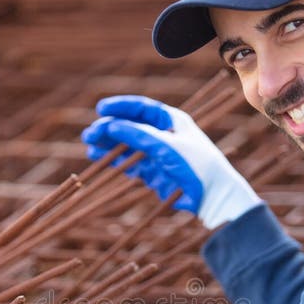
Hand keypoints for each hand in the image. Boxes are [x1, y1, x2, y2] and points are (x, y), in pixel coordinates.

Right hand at [82, 95, 261, 228]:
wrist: (213, 196)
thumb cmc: (196, 164)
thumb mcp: (166, 146)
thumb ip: (138, 135)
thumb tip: (111, 125)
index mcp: (172, 120)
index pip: (141, 108)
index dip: (120, 107)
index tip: (101, 110)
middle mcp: (163, 134)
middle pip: (131, 127)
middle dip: (110, 129)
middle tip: (90, 134)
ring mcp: (158, 154)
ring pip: (128, 146)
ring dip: (109, 145)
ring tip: (90, 147)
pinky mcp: (154, 173)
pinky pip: (131, 163)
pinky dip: (116, 160)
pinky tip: (100, 158)